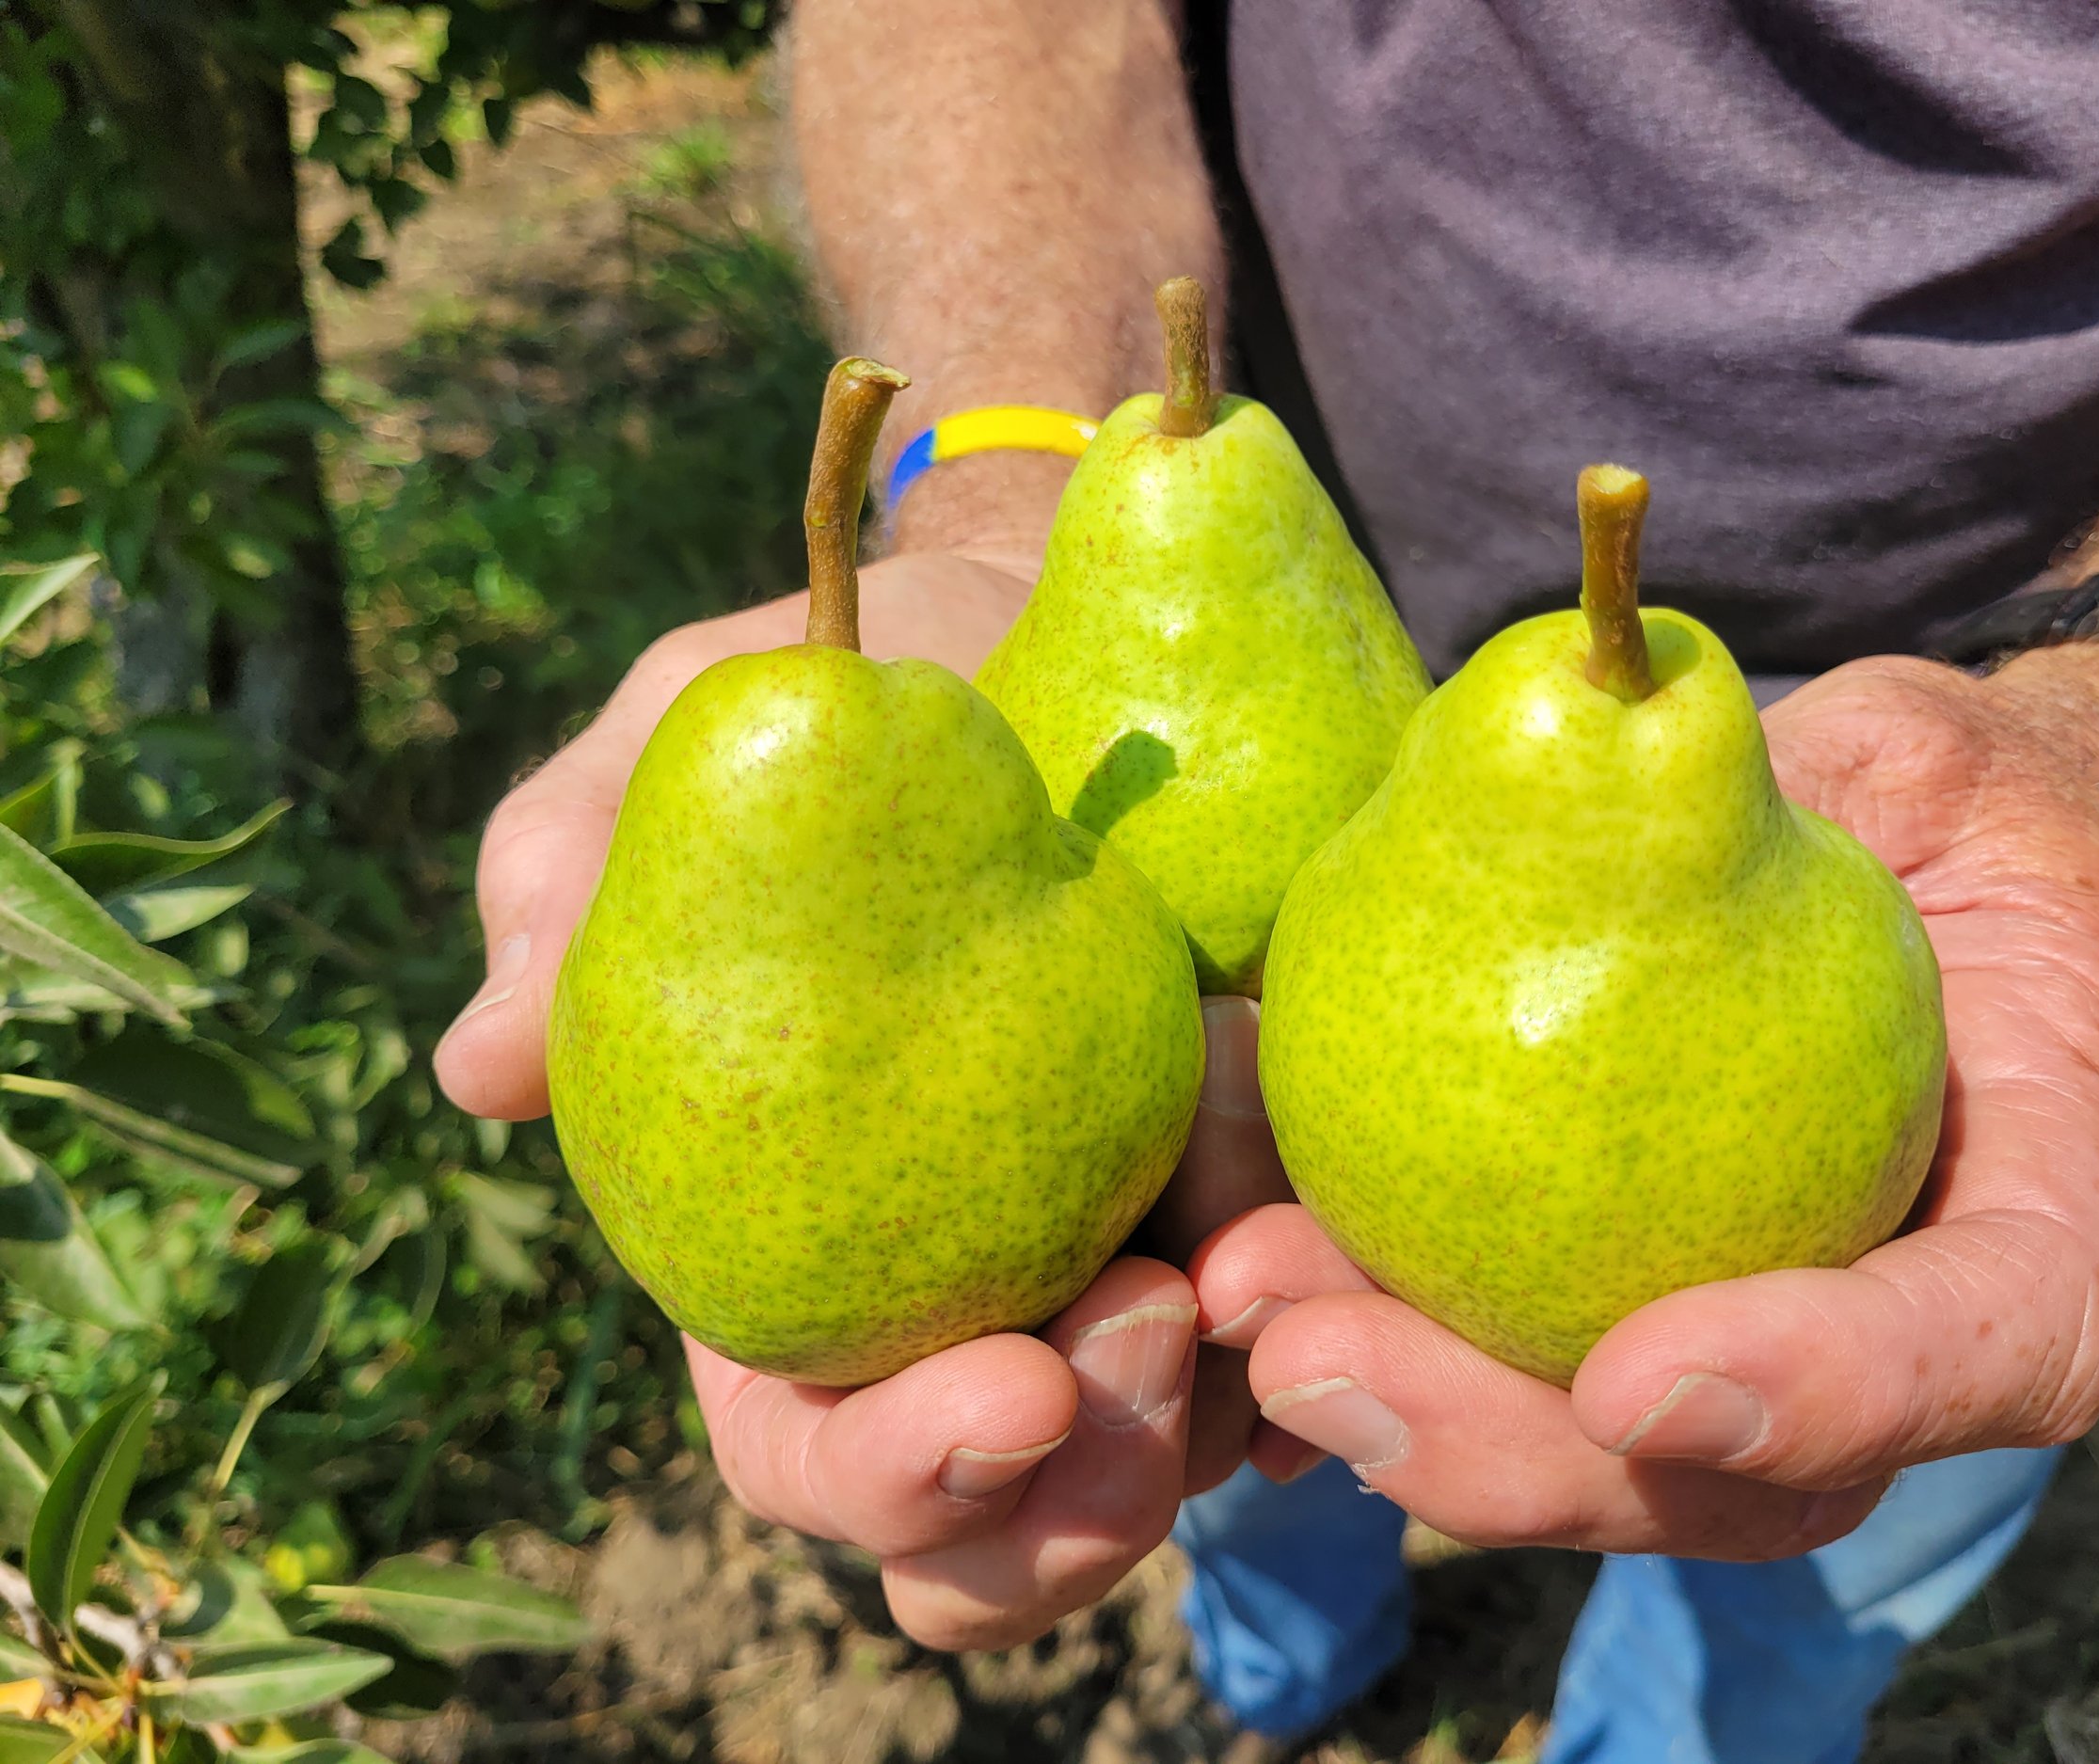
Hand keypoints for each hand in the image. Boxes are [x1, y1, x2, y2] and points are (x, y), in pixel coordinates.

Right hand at [432, 547, 1279, 1639]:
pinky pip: (1329, 1327)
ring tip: (1269, 1252)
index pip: (817, 1450)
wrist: (1073, 618)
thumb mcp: (702, 740)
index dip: (893, 1474)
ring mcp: (1137, 1256)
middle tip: (1151, 1327)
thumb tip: (484, 1066)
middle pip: (1013, 1521)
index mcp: (798, 1250)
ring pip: (1192, 1452)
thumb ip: (576, 873)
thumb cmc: (855, 696)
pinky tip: (1355, 1257)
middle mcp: (970, 1294)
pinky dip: (1344, 1321)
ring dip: (1237, 1401)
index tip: (1011, 1394)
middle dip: (1086, 1495)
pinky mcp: (1273, 1193)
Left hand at [1194, 655, 2098, 1557]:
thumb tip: (1615, 688)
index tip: (1633, 1375)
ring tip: (1232, 1298)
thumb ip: (1823, 783)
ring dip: (1377, 1398)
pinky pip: (1473, 1346)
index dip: (1825, 1397)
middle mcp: (1874, 1339)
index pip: (1983, 1354)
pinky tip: (1214, 1264)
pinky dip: (1346, 1317)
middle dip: (1506, 1452)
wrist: (1872, 862)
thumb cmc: (1920, 807)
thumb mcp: (1917, 764)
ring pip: (1565, 1449)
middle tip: (1318, 1363)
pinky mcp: (1589, 1299)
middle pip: (1720, 1482)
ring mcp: (1726, 1341)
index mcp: (2021, 1231)